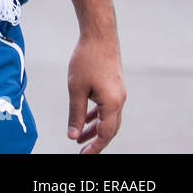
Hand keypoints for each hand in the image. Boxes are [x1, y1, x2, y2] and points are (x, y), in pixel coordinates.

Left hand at [65, 32, 125, 152]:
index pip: (105, 133)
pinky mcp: (114, 87)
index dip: (95, 147)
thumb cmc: (86, 60)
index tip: (84, 155)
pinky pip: (106, 107)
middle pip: (110, 129)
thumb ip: (75, 113)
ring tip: (80, 138)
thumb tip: (73, 135)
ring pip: (108, 118)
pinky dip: (96, 115)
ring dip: (95, 128)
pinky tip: (85, 118)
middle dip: (96, 141)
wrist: (99, 37)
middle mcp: (120, 101)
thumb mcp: (76, 89)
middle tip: (82, 151)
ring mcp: (118, 94)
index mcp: (112, 104)